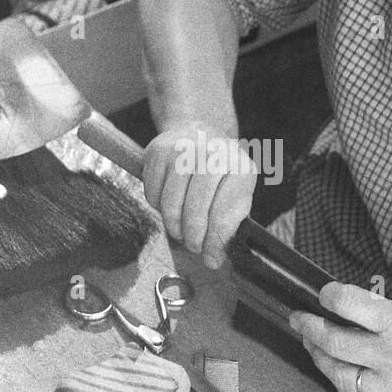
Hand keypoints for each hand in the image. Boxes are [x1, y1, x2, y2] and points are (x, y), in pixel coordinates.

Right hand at [142, 121, 257, 267]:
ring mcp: (182, 150)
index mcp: (239, 168)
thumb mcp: (237, 193)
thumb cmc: (220, 173)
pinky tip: (171, 203)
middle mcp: (212, 154)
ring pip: (170, 206)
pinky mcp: (158, 152)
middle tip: (193, 246)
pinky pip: (152, 194)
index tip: (211, 259)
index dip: (215, 244)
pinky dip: (159, 207)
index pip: (223, 216)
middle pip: (194, 213)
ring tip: (181, 229)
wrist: (199, 132)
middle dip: (193, 238)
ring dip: (174, 227)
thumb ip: (229, 225)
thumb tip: (212, 259)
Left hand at [289, 282, 391, 391]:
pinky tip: (337, 372)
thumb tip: (353, 312)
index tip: (323, 293)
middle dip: (309, 327)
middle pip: (333, 341)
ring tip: (312, 345)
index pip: (351, 304)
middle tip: (298, 318)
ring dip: (319, 357)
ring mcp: (389, 390)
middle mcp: (391, 358)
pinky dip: (340, 382)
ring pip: (337, 373)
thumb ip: (390, 317)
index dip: (330, 296)